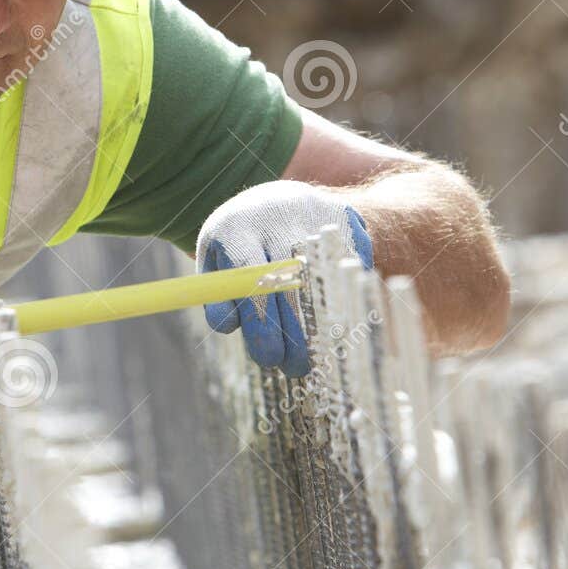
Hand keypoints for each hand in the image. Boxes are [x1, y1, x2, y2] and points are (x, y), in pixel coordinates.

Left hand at [195, 180, 372, 377]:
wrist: (274, 198)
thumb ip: (218, 296)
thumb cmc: (239, 242)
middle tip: (295, 369)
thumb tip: (231, 326)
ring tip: (318, 355)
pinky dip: (348, 296)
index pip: (251, 283)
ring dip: (323, 323)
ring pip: (325, 279)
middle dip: (294, 335)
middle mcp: (277, 219)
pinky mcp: (344, 219)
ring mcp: (314, 217)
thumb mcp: (215, 262)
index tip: (268, 358)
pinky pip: (352, 266)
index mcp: (238, 230)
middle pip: (291, 286)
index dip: (263, 324)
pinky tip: (339, 319)